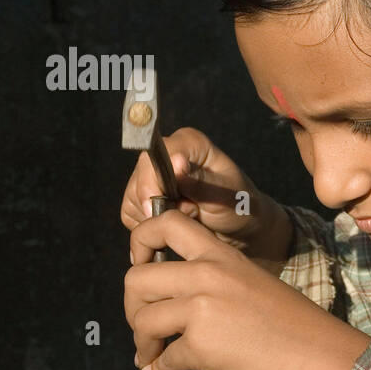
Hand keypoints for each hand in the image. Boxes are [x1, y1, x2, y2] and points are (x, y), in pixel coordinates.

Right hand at [120, 127, 290, 272]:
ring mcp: (153, 174)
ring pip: (133, 199)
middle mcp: (167, 153)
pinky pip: (130, 213)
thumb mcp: (226, 196)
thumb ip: (200, 182)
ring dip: (157, 217)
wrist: (239, 226)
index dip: (151, 185)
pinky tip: (173, 224)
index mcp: (189, 143)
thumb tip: (176, 162)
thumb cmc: (240, 206)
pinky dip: (149, 225)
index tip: (160, 207)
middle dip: (160, 206)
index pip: (153, 158)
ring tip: (188, 218)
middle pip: (139, 180)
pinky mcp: (143, 195)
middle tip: (191, 214)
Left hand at [124, 211, 370, 369]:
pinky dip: (160, 369)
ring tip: (153, 353)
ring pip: (142, 320)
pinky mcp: (201, 344)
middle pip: (136, 278)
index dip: (140, 242)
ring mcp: (202, 307)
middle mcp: (207, 274)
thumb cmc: (293, 327)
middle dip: (133, 307)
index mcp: (221, 255)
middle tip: (146, 326)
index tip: (142, 265)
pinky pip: (163, 358)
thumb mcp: (252, 285)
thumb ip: (213, 284)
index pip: (164, 222)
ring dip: (142, 342)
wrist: (319, 356)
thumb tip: (172, 305)